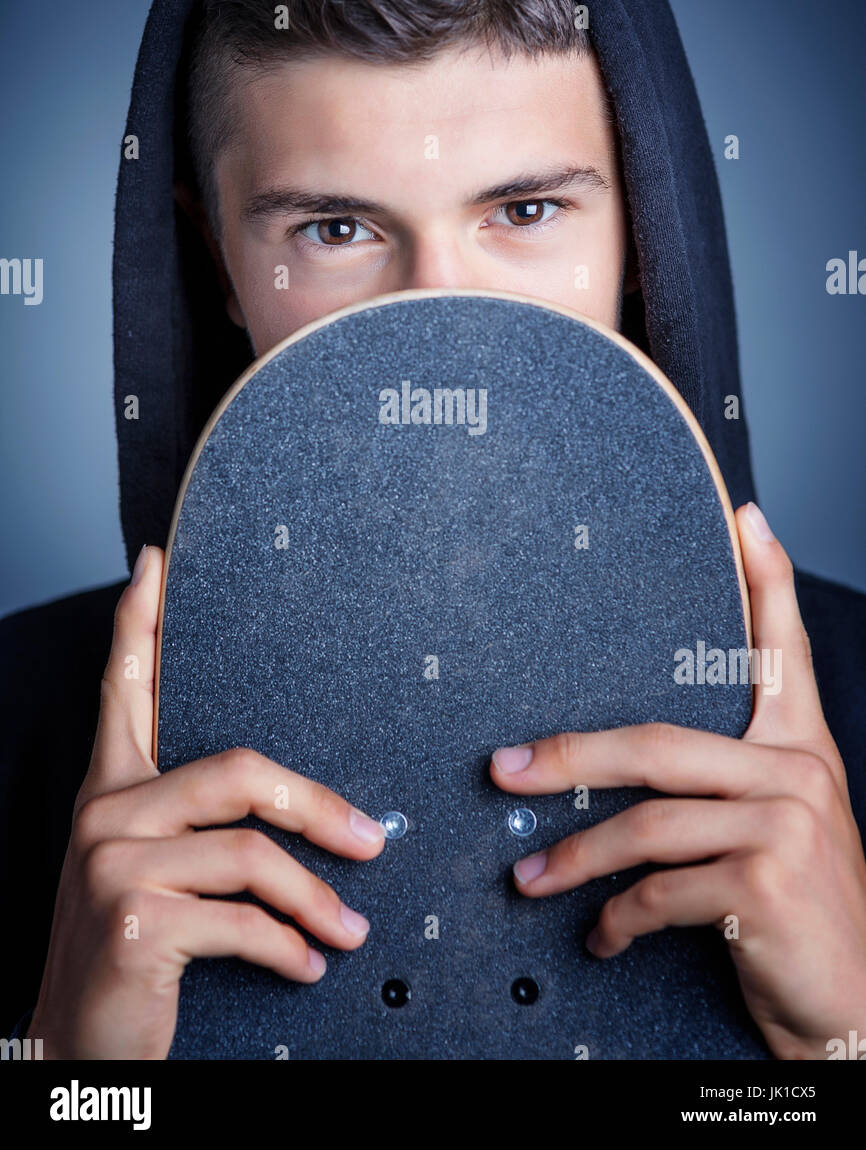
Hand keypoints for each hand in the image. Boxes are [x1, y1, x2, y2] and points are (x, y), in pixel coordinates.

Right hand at [28, 544, 384, 1059]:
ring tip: (348, 928)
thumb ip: (198, 827)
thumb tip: (289, 804)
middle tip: (372, 840)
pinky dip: (290, 946)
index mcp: (111, 791)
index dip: (139, 621)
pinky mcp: (134, 920)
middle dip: (319, 807)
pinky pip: (244, 919)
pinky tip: (306, 963)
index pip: (123, 687)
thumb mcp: (150, 873)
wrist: (77, 1045)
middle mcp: (104, 813)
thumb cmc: (130, 953)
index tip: (155, 563)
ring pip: (253, 854)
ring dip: (316, 899)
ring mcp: (113, 864)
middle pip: (239, 771)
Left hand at [490, 502, 865, 1059]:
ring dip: (575, 857)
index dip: (769, 580)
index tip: (746, 518)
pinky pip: (659, 892)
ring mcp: (786, 825)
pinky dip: (617, 918)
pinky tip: (601, 935)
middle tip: (505, 770)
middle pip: (660, 741)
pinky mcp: (767, 883)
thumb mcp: (782, 834)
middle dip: (572, 756)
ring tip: (530, 879)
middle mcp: (799, 773)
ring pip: (647, 824)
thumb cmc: (802, 915)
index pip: (788, 652)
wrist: (858, 1006)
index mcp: (801, 750)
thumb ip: (732, 787)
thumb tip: (636, 774)